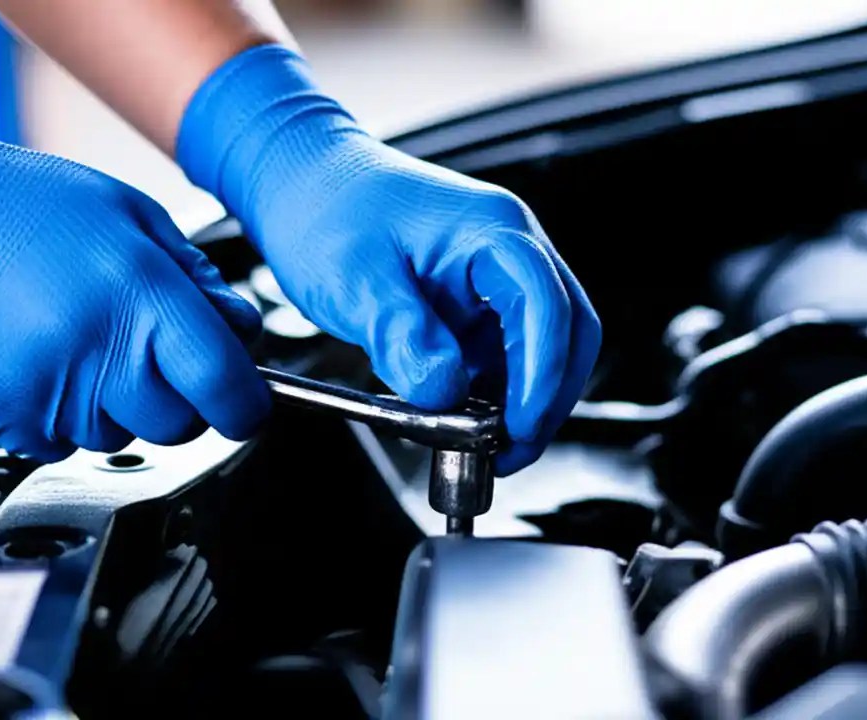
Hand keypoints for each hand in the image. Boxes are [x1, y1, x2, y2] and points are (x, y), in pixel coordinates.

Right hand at [0, 67, 268, 460]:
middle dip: (177, 395)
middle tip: (139, 346)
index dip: (246, 403)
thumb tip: (241, 333)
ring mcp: (44, 395)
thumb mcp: (128, 212)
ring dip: (114, 402)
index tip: (244, 401)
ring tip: (70, 336)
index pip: (228, 388)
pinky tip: (34, 357)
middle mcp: (95, 352)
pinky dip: (60, 414)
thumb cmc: (11, 203)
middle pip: (180, 425)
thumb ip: (196, 280)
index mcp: (140, 295)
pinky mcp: (0, 422)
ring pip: (120, 437)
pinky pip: (61, 445)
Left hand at [178, 46, 600, 473]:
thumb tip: (443, 392)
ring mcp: (494, 272)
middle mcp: (507, 246)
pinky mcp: (475, 296)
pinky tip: (461, 413)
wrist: (300, 178)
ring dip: (520, 396)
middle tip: (511, 449)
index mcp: (492, 230)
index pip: (547, 308)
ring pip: (541, 344)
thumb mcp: (355, 280)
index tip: (519, 428)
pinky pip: (504, 349)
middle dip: (547, 396)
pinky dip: (493, 388)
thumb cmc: (325, 207)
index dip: (542, 377)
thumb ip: (404, 338)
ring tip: (481, 440)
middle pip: (567, 329)